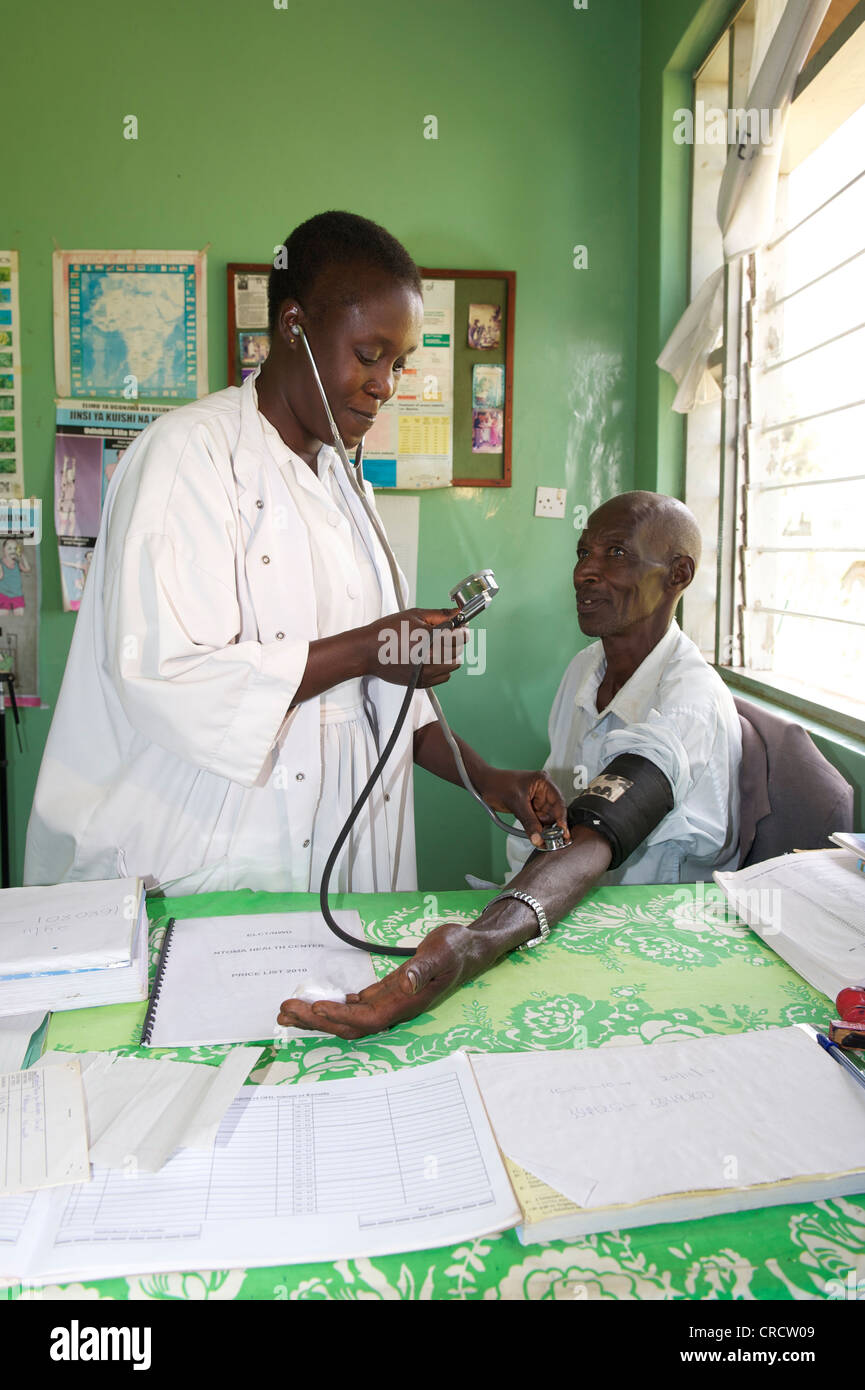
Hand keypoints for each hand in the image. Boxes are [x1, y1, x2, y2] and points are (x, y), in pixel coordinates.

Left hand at [277, 921, 494, 1039]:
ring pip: (348, 1018)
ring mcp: (388, 1003)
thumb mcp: (441, 953)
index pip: (367, 1019)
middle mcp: (394, 1009)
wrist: (469, 948)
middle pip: (350, 1025)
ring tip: (288, 1011)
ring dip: (318, 1016)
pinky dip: (333, 1007)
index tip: (315, 1010)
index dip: (340, 1018)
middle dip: (317, 1021)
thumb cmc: (456, 949)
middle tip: (284, 1011)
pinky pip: (355, 1006)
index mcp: (406, 1003)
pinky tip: (316, 1005)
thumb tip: (404, 982)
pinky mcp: (385, 993)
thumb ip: (422, 969)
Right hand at [366, 608, 467, 688]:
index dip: (462, 630)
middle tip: (445, 635)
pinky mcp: (421, 682)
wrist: (367, 652)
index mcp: (430, 639)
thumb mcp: (414, 615)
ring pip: (453, 665)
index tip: (459, 627)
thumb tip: (459, 613)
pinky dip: (442, 668)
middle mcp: (430, 658)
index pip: (461, 636)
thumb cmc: (387, 632)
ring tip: (436, 647)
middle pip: (458, 651)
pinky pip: (444, 676)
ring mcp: (426, 673)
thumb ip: (440, 615)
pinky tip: (430, 659)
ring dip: (450, 655)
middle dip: (455, 642)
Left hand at [480, 768, 568, 848]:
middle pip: (553, 812)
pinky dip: (535, 828)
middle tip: (549, 839)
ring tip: (539, 838)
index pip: (558, 802)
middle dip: (551, 826)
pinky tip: (533, 834)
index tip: (563, 832)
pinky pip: (536, 821)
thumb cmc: (497, 784)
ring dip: (542, 829)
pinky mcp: (529, 808)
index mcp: (543, 782)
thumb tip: (539, 838)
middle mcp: (542, 790)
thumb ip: (529, 822)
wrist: (483, 785)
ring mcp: (536, 800)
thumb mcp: (516, 803)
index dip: (561, 818)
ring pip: (545, 819)